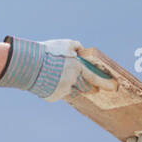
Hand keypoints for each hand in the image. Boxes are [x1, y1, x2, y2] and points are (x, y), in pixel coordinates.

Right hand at [0, 37, 115, 100]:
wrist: (27, 64)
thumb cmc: (46, 52)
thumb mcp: (64, 44)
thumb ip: (76, 47)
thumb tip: (82, 50)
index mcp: (77, 68)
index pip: (95, 78)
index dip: (105, 83)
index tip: (114, 87)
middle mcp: (72, 82)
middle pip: (85, 87)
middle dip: (88, 86)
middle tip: (90, 84)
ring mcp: (62, 91)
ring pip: (71, 90)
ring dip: (70, 85)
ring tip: (59, 76)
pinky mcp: (53, 97)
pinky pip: (59, 93)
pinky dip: (56, 88)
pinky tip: (49, 80)